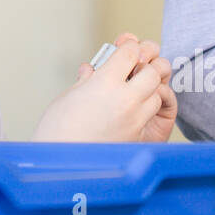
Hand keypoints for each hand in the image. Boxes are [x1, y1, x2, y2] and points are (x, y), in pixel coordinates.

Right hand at [33, 34, 175, 142]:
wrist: (60, 167)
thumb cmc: (56, 131)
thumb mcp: (68, 97)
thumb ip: (85, 81)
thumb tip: (91, 70)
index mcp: (104, 82)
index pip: (131, 52)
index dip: (130, 46)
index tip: (125, 49)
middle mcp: (125, 99)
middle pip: (154, 72)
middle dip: (148, 66)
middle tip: (137, 67)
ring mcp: (135, 121)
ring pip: (157, 95)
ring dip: (149, 90)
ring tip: (133, 91)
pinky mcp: (137, 139)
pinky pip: (150, 117)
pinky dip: (145, 111)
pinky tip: (130, 111)